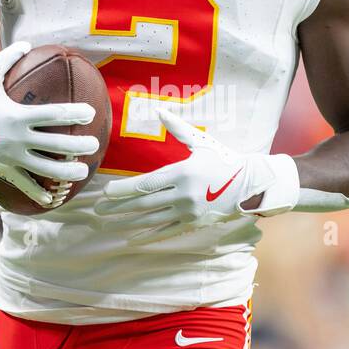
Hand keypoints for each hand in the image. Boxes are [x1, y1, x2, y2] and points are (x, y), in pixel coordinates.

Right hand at [0, 42, 98, 206]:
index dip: (75, 114)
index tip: (91, 113)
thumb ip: (9, 58)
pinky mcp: (2, 169)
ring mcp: (10, 156)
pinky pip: (23, 184)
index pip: (54, 114)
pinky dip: (38, 193)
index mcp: (17, 114)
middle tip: (94, 145)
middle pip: (56, 144)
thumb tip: (27, 43)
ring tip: (83, 171)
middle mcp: (17, 138)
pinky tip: (53, 199)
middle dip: (78, 146)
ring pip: (45, 169)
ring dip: (66, 172)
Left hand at [93, 108, 298, 241]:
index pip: (146, 183)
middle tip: (97, 211)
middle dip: (118, 207)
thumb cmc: (224, 160)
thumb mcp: (201, 142)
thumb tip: (160, 110)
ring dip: (127, 222)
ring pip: (152, 219)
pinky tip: (131, 238)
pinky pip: (166, 231)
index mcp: (183, 173)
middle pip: (144, 203)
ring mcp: (189, 211)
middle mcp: (184, 194)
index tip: (106, 192)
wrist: (251, 185)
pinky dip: (148, 236)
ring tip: (108, 224)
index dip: (124, 189)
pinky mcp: (194, 223)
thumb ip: (178, 128)